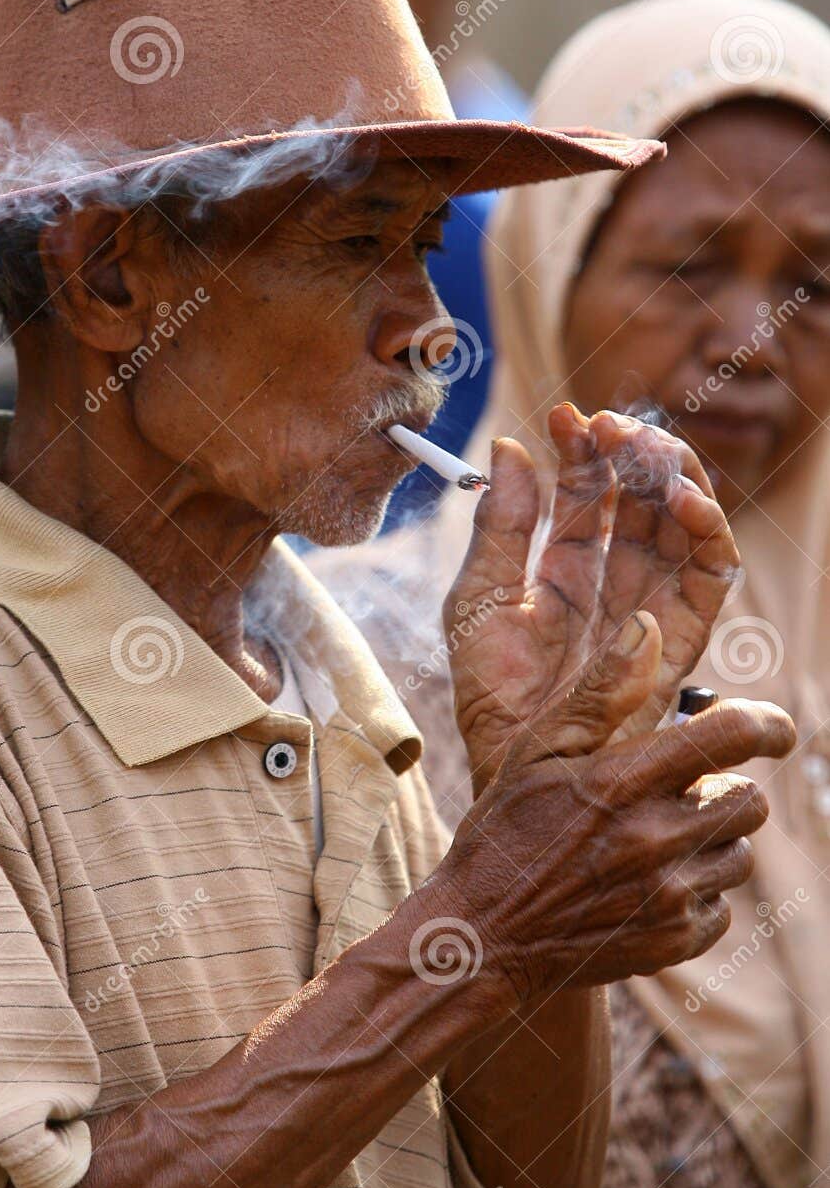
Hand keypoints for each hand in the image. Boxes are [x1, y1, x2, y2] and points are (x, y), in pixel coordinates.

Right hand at [422, 615, 793, 1003]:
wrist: (484, 935)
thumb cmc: (506, 830)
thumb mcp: (535, 750)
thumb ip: (598, 692)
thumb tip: (647, 627)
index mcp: (622, 781)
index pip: (733, 737)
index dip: (767, 724)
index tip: (774, 728)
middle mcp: (656, 839)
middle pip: (748, 802)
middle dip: (722, 790)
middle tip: (674, 794)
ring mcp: (669, 897)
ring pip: (738, 856)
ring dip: (710, 843)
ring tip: (652, 841)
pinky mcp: (674, 942)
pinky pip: (721, 908)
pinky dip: (695, 894)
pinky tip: (646, 887)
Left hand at [446, 403, 737, 791]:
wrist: (519, 771)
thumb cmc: (491, 699)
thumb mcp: (477, 600)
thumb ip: (497, 527)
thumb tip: (509, 447)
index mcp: (563, 571)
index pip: (585, 495)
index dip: (581, 453)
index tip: (566, 416)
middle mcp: (614, 584)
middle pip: (640, 502)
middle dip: (633, 456)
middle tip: (615, 425)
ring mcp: (650, 607)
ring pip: (681, 529)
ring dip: (674, 480)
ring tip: (650, 451)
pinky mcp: (682, 640)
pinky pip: (710, 579)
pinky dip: (710, 535)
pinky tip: (686, 502)